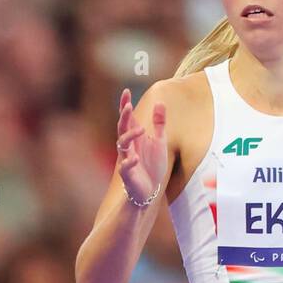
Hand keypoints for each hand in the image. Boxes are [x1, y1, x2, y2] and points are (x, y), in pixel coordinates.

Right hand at [116, 88, 166, 204]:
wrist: (150, 190)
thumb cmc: (152, 165)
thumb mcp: (159, 141)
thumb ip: (159, 123)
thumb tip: (160, 103)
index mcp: (135, 138)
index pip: (128, 118)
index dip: (125, 105)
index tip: (126, 91)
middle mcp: (128, 146)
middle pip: (122, 128)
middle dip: (124, 117)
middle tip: (127, 105)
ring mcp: (126, 159)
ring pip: (122, 144)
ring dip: (129, 136)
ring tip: (141, 130)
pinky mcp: (128, 175)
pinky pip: (125, 167)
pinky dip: (129, 162)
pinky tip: (136, 158)